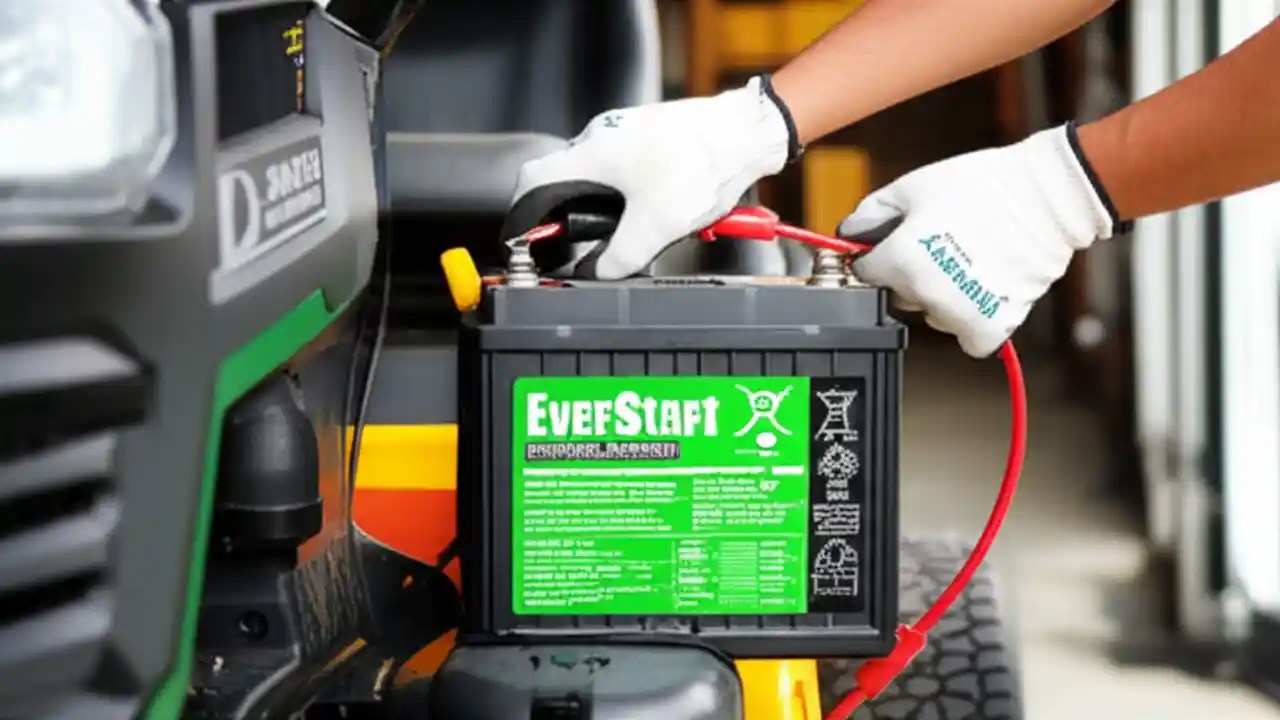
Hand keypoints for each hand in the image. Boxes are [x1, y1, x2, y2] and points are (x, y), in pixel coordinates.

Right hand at [510, 77, 794, 278]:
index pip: (532, 182)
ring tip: (637, 231)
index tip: (525, 240)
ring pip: (598, 179)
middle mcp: (602, 138)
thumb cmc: (705, 163)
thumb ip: (620, 257)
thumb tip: (598, 275)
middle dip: (571, 220)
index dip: (522, 216)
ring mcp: (626, 135)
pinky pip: (625, 172)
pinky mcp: (649, 139)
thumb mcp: (657, 226)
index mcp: (592, 154)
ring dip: (608, 210)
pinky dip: (631, 198)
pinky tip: (659, 213)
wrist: (747, 133)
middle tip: (587, 248)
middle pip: (564, 183)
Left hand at [840, 124, 1122, 357]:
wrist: (1047, 197)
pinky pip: (966, 338)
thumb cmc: (981, 186)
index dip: (877, 257)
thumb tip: (847, 234)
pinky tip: (984, 290)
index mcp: (900, 260)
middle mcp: (925, 293)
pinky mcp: (991, 326)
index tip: (893, 247)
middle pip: (898, 296)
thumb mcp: (912, 187)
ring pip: (932, 315)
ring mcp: (959, 314)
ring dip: (943, 296)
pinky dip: (973, 321)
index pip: (864, 273)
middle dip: (911, 274)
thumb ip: (870, 214)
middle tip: (943, 244)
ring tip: (971, 258)